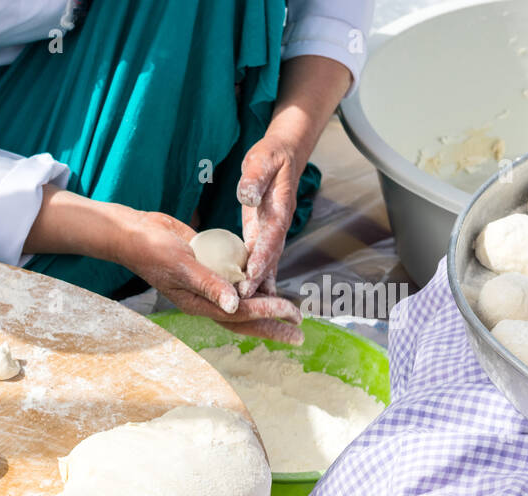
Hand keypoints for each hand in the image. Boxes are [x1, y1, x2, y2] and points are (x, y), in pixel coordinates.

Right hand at [118, 210, 303, 344]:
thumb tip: (234, 306)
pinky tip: (269, 283)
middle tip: (300, 334)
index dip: (267, 314)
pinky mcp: (210, 267)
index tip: (291, 313)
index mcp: (199, 303)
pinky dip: (254, 284)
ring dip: (267, 308)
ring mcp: (208, 284)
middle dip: (273, 327)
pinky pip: (236, 281)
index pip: (240, 315)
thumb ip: (208, 284)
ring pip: (243, 303)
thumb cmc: (152, 250)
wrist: (134, 233)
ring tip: (290, 313)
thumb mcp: (182, 265)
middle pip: (245, 319)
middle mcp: (206, 298)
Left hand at [237, 134, 300, 298]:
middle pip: (269, 257)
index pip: (270, 237)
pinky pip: (259, 259)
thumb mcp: (261, 161)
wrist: (283, 155)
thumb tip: (248, 196)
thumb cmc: (270, 157)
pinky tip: (249, 295)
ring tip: (250, 308)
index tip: (253, 274)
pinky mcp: (262, 234)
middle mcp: (277, 226)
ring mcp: (271, 232)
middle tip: (245, 299)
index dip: (262, 257)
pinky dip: (256, 277)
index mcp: (279, 210)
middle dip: (258, 280)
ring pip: (266, 263)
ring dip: (259, 285)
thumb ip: (254, 179)